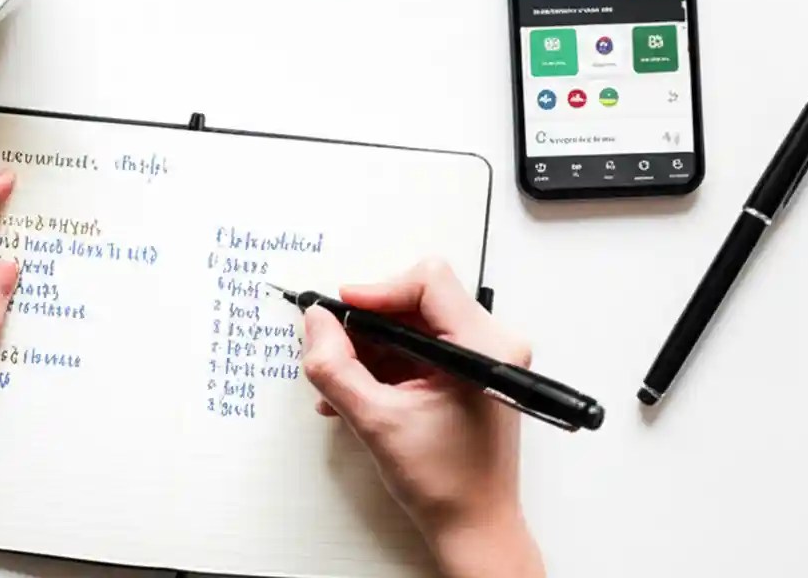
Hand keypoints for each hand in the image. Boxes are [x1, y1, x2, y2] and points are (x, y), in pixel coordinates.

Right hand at [301, 258, 544, 577]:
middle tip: (334, 347)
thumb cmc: (448, 484)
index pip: (428, 281)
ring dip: (371, 349)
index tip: (343, 310)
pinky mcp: (468, 373)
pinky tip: (359, 392)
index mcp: (482, 348)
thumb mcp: (375, 421)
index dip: (378, 290)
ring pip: (413, 325)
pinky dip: (385, 364)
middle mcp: (491, 345)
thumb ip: (336, 367)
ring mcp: (481, 359)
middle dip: (368, 326)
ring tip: (341, 384)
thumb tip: (316, 323)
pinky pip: (419, 348)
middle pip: (417, 301)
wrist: (473, 526)